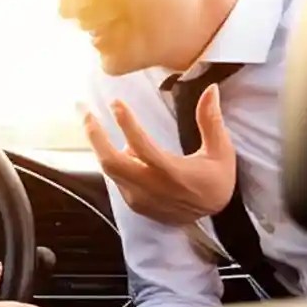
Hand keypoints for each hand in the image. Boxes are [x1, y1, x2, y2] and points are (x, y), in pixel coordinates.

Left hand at [84, 85, 235, 225]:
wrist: (211, 218)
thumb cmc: (216, 181)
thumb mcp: (221, 152)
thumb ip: (211, 121)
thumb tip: (210, 89)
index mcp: (173, 173)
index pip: (142, 146)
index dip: (127, 124)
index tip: (115, 103)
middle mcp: (151, 187)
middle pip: (111, 162)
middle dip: (94, 135)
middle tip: (85, 111)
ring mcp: (139, 198)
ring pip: (109, 170)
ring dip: (99, 144)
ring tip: (94, 121)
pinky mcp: (133, 204)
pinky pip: (115, 178)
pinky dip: (112, 159)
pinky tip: (114, 145)